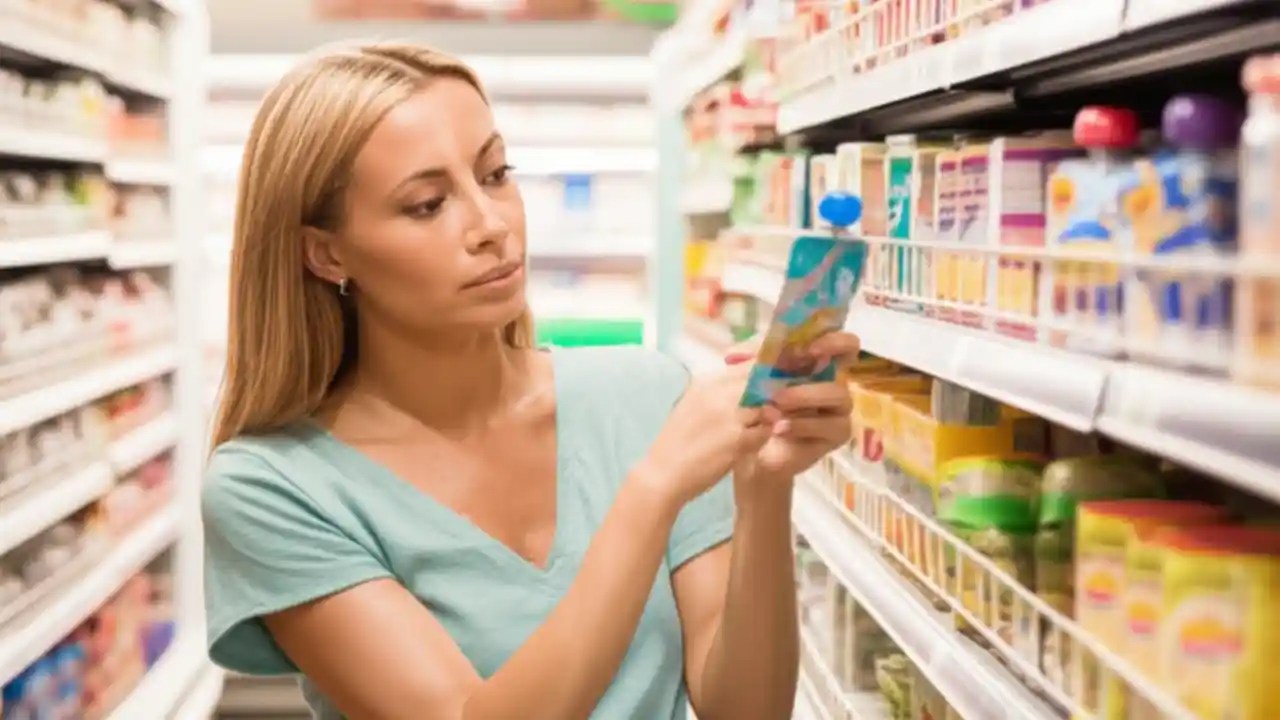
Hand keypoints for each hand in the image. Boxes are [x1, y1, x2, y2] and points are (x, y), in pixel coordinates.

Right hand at [642, 362, 772, 505]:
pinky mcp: (738, 439)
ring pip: (768, 408)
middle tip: (766, 413)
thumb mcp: (693, 405)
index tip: (767, 389)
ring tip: (752, 432)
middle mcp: (719, 392)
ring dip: (765, 420)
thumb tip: (750, 383)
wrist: (663, 473)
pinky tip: (746, 447)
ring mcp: (730, 414)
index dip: (764, 374)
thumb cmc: (677, 442)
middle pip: (763, 384)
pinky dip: (760, 439)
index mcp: (707, 381)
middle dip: (769, 397)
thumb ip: (719, 392)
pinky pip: (765, 432)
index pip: (750, 364)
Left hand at [730, 331, 859, 482]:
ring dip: (804, 395)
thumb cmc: (754, 407)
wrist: (751, 451)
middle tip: (793, 369)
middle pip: (848, 357)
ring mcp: (838, 407)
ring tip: (776, 403)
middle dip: (822, 357)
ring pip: (836, 392)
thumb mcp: (748, 377)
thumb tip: (756, 342)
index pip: (837, 337)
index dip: (831, 336)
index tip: (808, 344)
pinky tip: (777, 427)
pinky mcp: (837, 433)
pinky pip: (827, 424)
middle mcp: (831, 377)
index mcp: (814, 359)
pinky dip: (800, 424)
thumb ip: (756, 356)